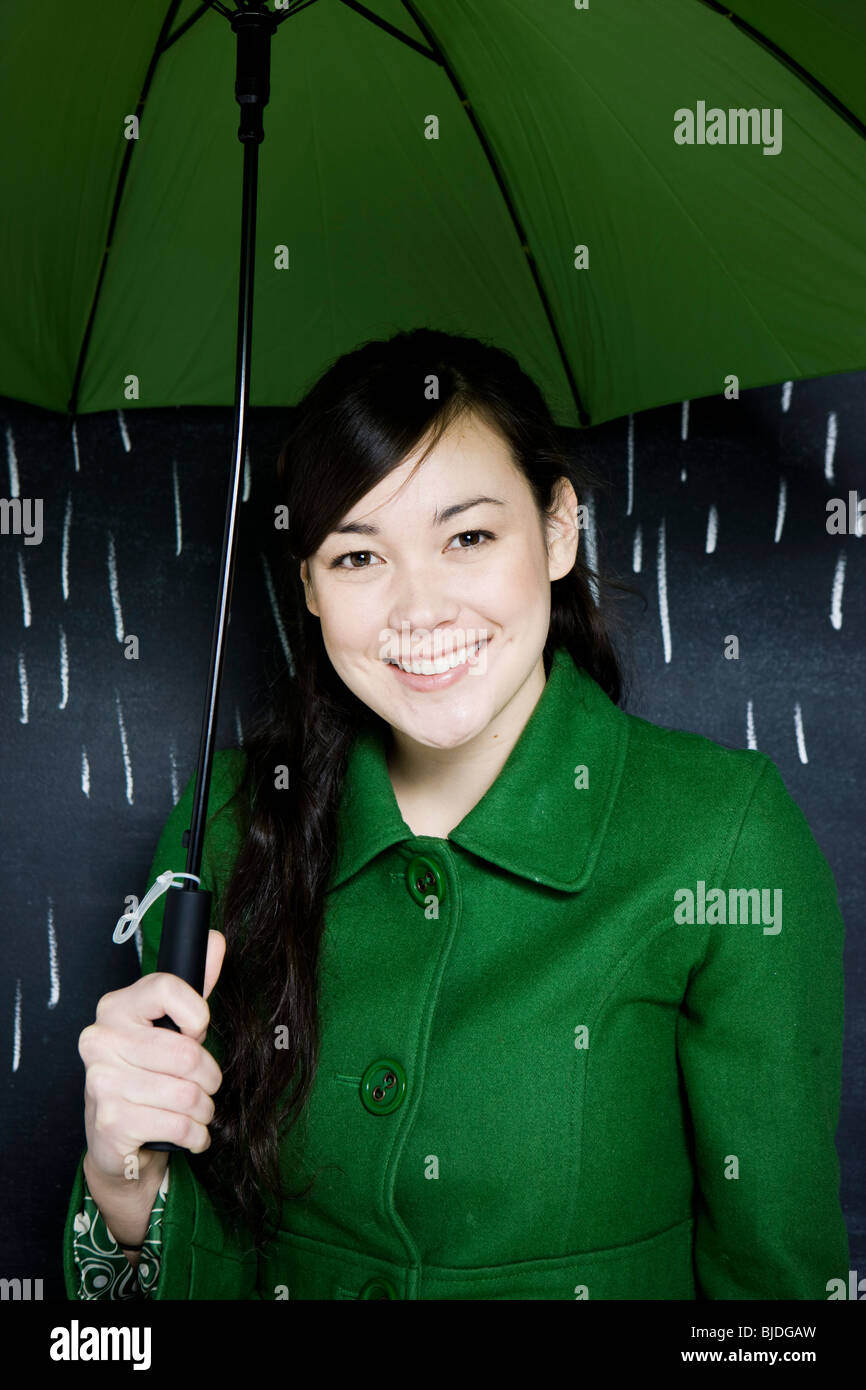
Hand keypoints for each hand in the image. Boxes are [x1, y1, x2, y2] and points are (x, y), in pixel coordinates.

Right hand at [79, 929, 225, 1184]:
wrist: (117, 1138)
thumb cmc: (148, 1074)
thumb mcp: (170, 1026)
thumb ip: (195, 986)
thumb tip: (215, 940)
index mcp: (117, 1007)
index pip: (167, 988)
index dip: (197, 1014)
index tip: (198, 1031)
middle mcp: (101, 1039)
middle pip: (186, 1053)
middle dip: (210, 1076)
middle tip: (206, 1084)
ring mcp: (102, 1081)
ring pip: (187, 1094)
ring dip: (205, 1109)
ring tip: (198, 1110)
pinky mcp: (111, 1121)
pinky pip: (178, 1126)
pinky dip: (196, 1134)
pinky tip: (191, 1133)